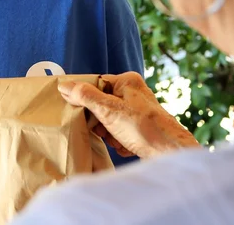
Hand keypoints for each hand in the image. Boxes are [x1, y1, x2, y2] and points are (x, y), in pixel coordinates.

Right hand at [59, 72, 199, 159]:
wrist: (170, 153)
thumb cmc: (143, 127)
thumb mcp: (108, 109)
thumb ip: (84, 96)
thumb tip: (63, 85)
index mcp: (126, 81)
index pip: (95, 84)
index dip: (86, 100)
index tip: (82, 112)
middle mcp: (133, 93)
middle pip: (100, 105)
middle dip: (101, 122)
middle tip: (106, 130)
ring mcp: (137, 111)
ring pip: (109, 121)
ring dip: (110, 134)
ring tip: (120, 139)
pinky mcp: (140, 128)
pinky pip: (119, 132)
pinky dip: (120, 141)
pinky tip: (128, 145)